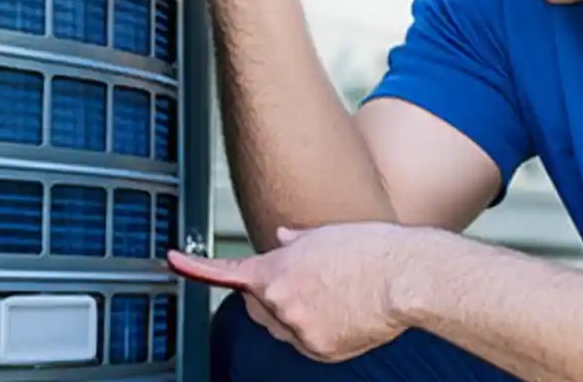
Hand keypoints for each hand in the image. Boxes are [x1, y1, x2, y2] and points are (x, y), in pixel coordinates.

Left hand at [168, 222, 419, 362]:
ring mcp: (299, 329)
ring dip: (297, 313)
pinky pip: (307, 343)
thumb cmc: (374, 249)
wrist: (407, 277)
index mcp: (277, 268)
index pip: (226, 270)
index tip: (174, 259)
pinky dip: (319, 331)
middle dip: (270, 293)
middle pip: (258, 304)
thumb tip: (281, 240)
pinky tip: (345, 313)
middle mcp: (280, 301)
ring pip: (284, 325)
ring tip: (337, 294)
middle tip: (304, 279)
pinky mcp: (321, 349)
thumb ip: (296, 240)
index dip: (195, 267)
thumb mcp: (328, 232)